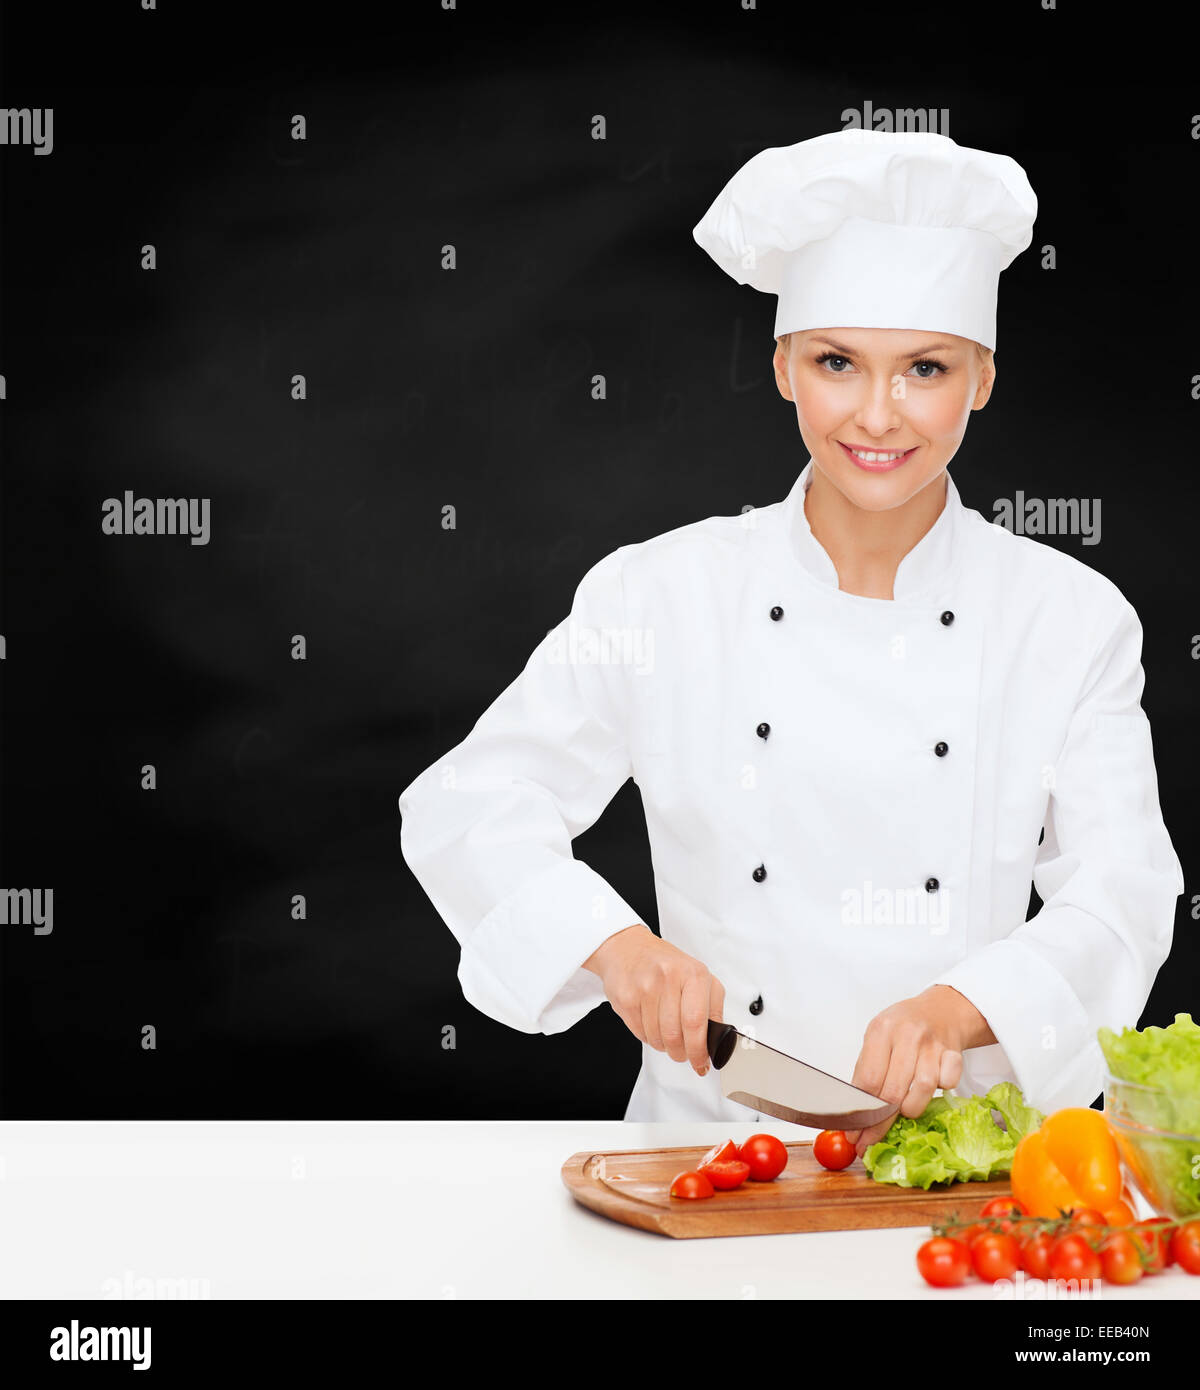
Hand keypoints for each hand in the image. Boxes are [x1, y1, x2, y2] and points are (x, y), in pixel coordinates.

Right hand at [583, 924, 725, 1076]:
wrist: (627, 948)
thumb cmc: (666, 964)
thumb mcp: (698, 977)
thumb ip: (712, 1007)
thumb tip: (717, 1042)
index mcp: (693, 973)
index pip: (697, 1022)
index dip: (699, 1049)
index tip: (701, 1062)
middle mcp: (668, 978)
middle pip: (675, 1035)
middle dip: (681, 1053)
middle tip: (683, 1054)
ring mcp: (644, 988)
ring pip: (657, 1038)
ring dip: (664, 1046)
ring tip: (666, 1032)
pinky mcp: (625, 998)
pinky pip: (640, 1034)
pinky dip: (649, 1037)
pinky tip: (651, 1023)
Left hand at [843, 984, 996, 1157]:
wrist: (941, 1010)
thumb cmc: (904, 1027)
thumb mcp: (878, 1037)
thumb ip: (868, 1069)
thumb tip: (854, 1113)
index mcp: (881, 1030)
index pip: (868, 1080)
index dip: (861, 1113)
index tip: (853, 1133)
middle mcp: (907, 1035)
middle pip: (892, 1090)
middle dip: (879, 1124)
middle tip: (869, 1140)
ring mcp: (932, 1045)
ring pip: (922, 1090)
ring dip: (911, 1109)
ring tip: (903, 1111)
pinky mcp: (954, 1054)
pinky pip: (948, 1083)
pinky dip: (941, 1091)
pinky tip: (933, 1088)